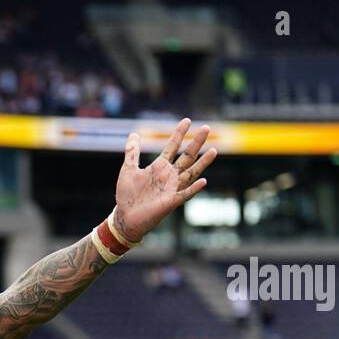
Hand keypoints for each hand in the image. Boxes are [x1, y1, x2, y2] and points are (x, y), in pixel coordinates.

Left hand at [113, 120, 216, 241]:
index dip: (179, 133)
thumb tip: (134, 133)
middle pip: (186, 156)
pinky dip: (194, 189)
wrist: (125, 217)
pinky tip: (203, 181)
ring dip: (202, 163)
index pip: (172, 146)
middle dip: (196, 143)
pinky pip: (185, 194)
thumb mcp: (128, 170)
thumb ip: (132, 152)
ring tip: (214, 150)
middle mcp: (169, 175)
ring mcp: (172, 188)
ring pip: (191, 173)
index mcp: (159, 166)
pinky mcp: (171, 202)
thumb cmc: (127, 195)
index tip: (187, 120)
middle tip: (206, 128)